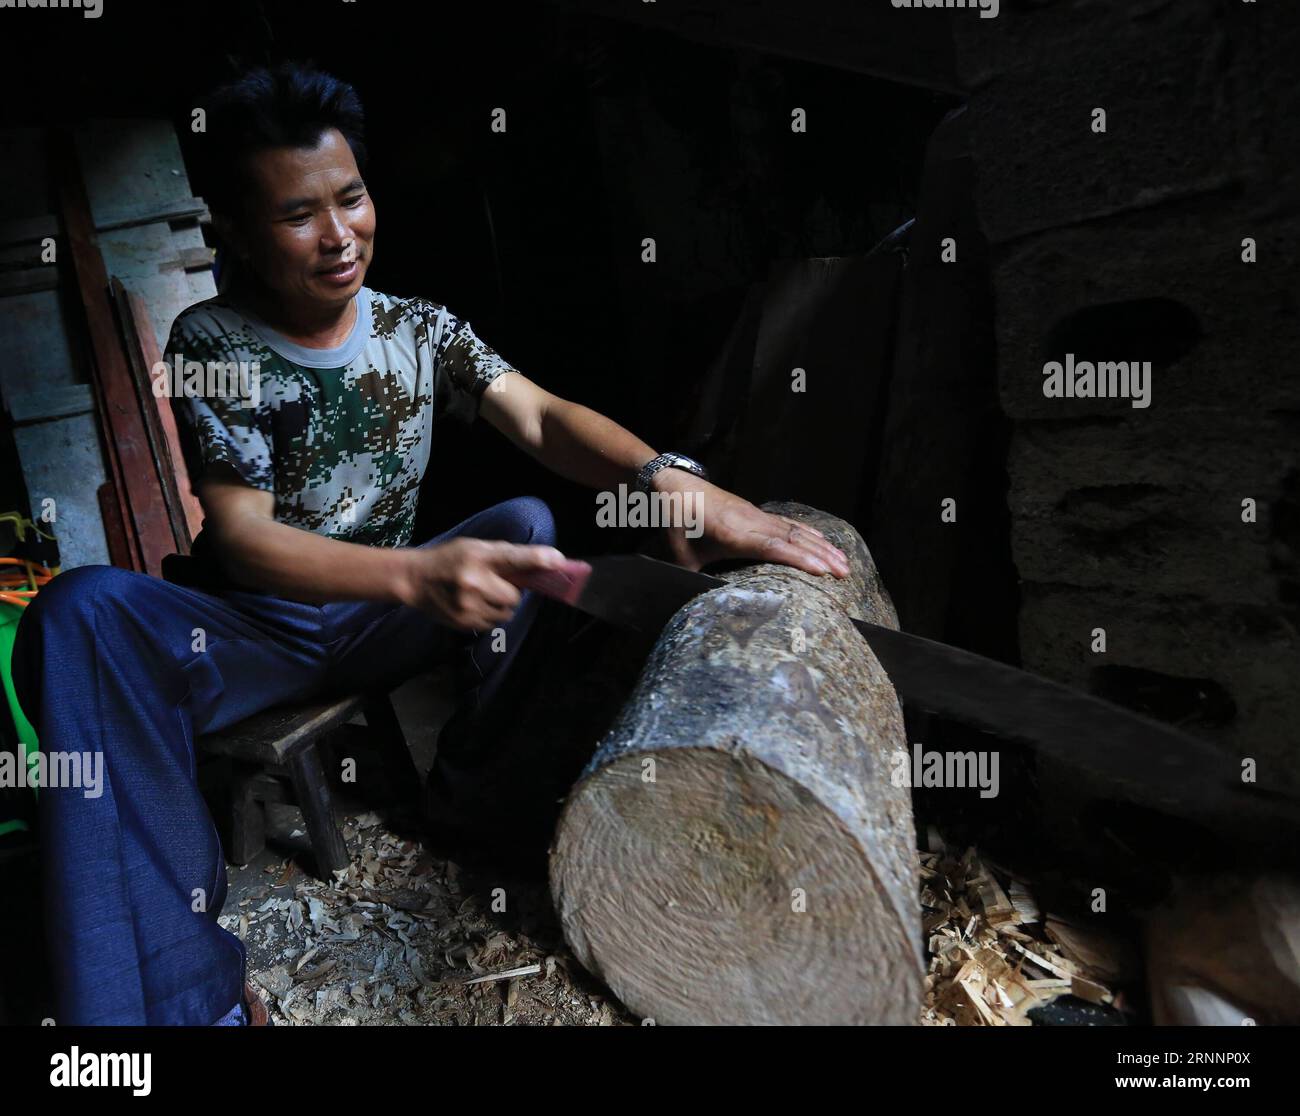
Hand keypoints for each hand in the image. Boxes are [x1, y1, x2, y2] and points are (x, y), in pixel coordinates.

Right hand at [399, 538, 568, 630]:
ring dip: (500, 606)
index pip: (513, 557)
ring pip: (505, 613)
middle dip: (510, 593)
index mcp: (477, 556)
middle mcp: (473, 581)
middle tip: (495, 584)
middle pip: (514, 597)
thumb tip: (542, 562)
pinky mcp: (463, 622)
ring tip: (482, 595)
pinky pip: (492, 624)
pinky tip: (473, 605)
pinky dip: (489, 616)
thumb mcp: (474, 547)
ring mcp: (467, 605)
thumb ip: (505, 555)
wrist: (414, 579)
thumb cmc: (449, 559)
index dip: (537, 558)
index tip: (558, 560)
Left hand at [656, 473, 850, 577]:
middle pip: (792, 539)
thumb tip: (701, 606)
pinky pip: (789, 523)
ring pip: (794, 530)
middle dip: (821, 556)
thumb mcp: (681, 557)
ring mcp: (756, 515)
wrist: (676, 486)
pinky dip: (809, 533)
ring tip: (844, 562)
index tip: (822, 570)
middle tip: (844, 574)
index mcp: (733, 533)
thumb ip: (694, 581)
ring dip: (821, 545)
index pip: (772, 547)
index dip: (798, 558)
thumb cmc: (678, 523)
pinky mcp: (757, 513)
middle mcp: (751, 522)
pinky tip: (824, 542)